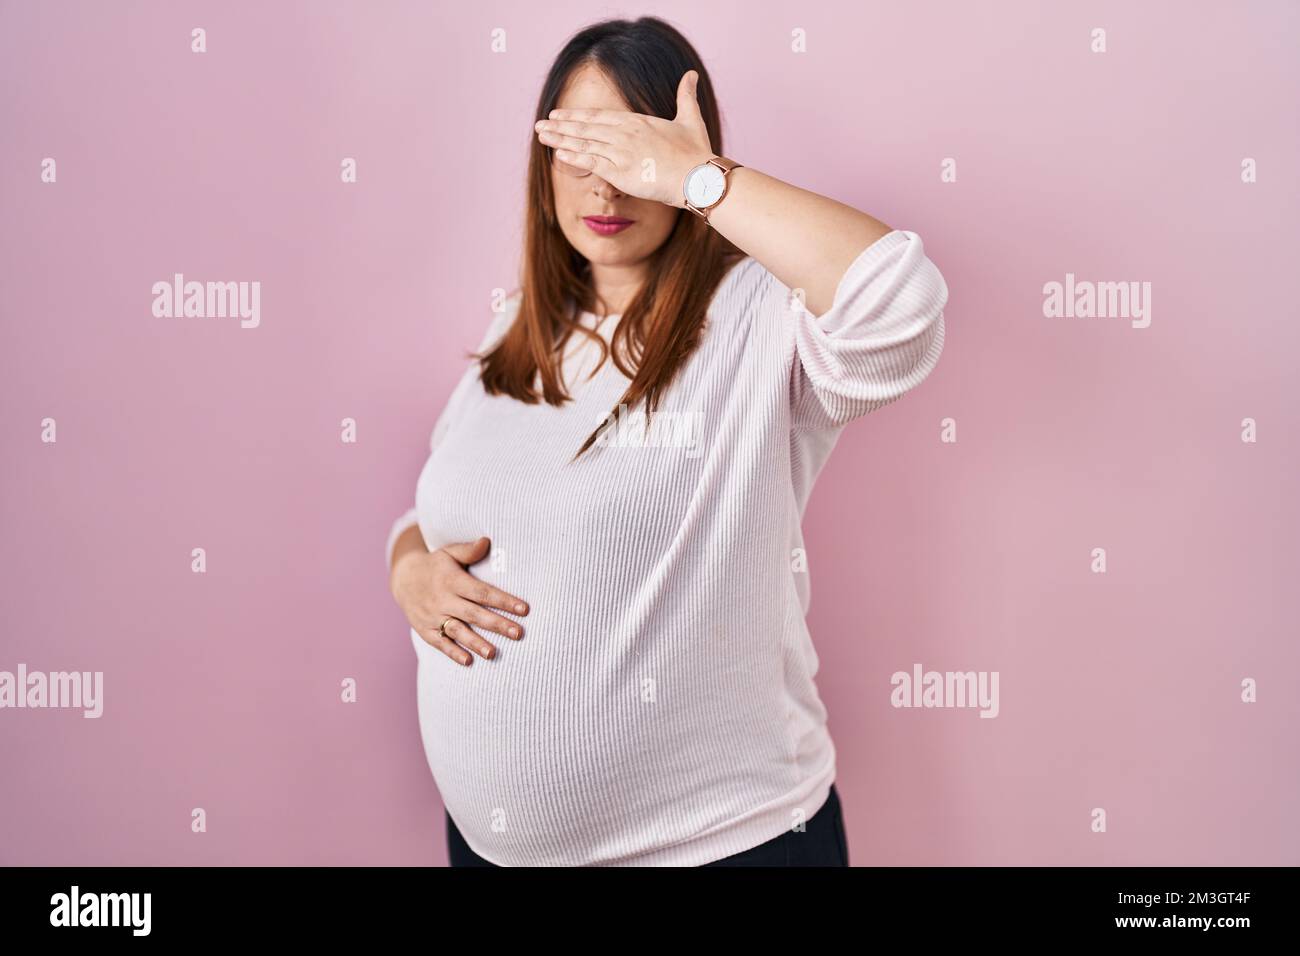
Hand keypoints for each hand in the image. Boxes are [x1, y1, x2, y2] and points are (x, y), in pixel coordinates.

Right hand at [390, 536, 528, 665]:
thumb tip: (487, 541)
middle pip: (474, 614)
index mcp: (452, 580)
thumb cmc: (435, 565)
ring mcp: (433, 616)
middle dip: (497, 624)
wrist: (403, 579)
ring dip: (475, 643)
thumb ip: (469, 550)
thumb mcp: (449, 552)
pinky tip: (468, 661)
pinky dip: (453, 652)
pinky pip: (440, 643)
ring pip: (457, 631)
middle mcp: (443, 600)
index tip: (524, 609)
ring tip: (493, 653)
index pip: (482, 592)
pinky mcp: (425, 630)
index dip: (503, 601)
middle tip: (518, 633)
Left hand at [534, 69, 714, 207]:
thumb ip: (686, 96)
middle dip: (561, 125)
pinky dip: (574, 157)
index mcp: (638, 122)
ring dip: (560, 139)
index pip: (600, 117)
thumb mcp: (691, 118)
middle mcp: (626, 134)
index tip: (560, 115)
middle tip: (540, 124)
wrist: (699, 175)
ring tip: (541, 136)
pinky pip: (592, 162)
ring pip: (585, 143)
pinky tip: (558, 153)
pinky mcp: (621, 172)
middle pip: (587, 128)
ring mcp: (622, 152)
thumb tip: (691, 74)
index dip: (578, 117)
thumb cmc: (696, 152)